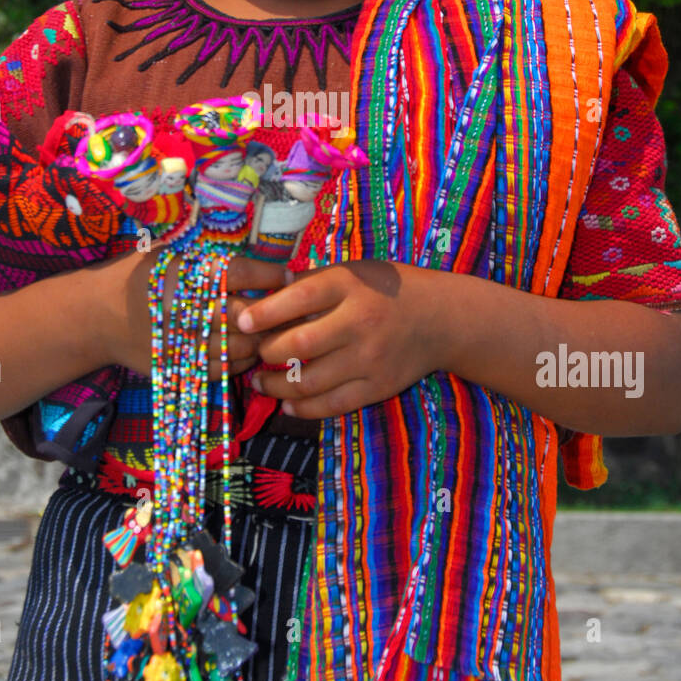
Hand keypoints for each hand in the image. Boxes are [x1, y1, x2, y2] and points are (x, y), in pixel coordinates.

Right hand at [95, 247, 288, 379]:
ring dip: (261, 339)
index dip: (272, 275)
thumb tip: (263, 258)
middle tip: (293, 309)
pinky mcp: (180, 367)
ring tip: (274, 331)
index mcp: (188, 272)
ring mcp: (184, 342)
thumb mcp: (173, 253)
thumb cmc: (143, 276)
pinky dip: (242, 360)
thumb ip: (212, 257)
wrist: (101, 314)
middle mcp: (188, 307)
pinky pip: (225, 369)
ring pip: (241, 346)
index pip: (244, 272)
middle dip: (274, 313)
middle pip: (248, 314)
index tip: (290, 275)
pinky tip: (247, 348)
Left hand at [235, 259, 444, 417]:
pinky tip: (287, 402)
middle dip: (266, 352)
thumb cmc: (385, 289)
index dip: (265, 312)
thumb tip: (261, 298)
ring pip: (310, 381)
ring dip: (277, 386)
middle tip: (252, 354)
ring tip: (261, 382)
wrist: (440, 319)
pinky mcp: (378, 386)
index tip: (240, 322)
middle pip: (300, 343)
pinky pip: (332, 404)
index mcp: (350, 286)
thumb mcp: (351, 272)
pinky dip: (303, 407)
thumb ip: (310, 283)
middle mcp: (360, 321)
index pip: (300, 298)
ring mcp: (370, 358)